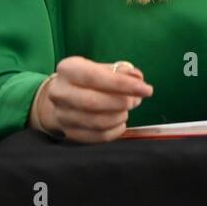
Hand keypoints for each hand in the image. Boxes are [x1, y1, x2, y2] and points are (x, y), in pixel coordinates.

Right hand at [34, 56, 152, 142]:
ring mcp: (62, 114)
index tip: (146, 89)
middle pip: (93, 102)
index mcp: (68, 69)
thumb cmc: (87, 80)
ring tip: (127, 109)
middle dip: (121, 102)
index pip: (95, 77)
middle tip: (136, 100)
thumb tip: (137, 77)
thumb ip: (121, 71)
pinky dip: (115, 131)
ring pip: (96, 122)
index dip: (123, 84)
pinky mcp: (69, 132)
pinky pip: (97, 137)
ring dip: (119, 117)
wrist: (62, 97)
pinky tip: (120, 122)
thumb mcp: (100, 68)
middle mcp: (60, 92)